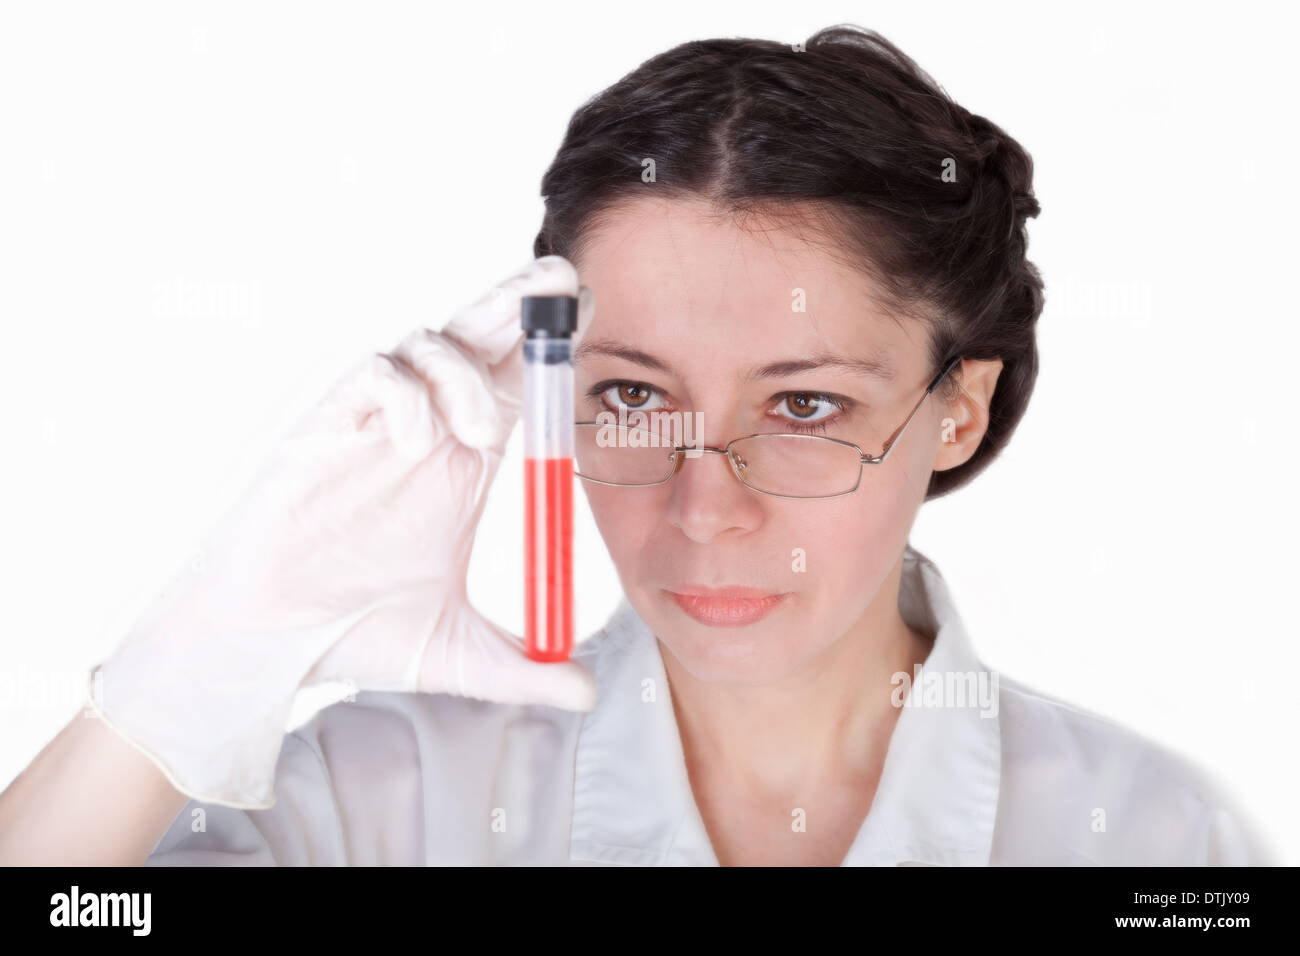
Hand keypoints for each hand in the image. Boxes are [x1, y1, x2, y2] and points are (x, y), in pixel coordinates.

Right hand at [87, 256, 596, 808]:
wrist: (271, 643)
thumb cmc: (355, 634)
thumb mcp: (459, 653)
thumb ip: (524, 669)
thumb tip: (588, 695)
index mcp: (465, 465)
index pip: (520, 387)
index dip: (556, 353)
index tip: (601, 324)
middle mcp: (428, 431)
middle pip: (481, 340)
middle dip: (523, 304)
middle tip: (567, 282)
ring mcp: (377, 424)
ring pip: (430, 344)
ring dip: (464, 373)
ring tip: (479, 436)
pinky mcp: (327, 424)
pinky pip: (373, 376)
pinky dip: (406, 394)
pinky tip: (418, 443)